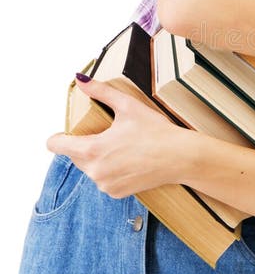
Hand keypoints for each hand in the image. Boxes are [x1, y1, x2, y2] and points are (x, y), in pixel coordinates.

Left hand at [46, 76, 188, 198]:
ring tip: (123, 148)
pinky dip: (111, 171)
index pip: (56, 145)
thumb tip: (80, 80)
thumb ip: (101, 92)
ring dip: (99, 159)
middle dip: (86, 145)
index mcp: (92, 149)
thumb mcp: (128, 106)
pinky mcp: (117, 193)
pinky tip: (129, 162)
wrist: (180, 157)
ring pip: (90, 168)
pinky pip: (104, 180)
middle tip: (110, 135)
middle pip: (74, 156)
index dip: (59, 136)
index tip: (69, 132)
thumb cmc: (156, 131)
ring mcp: (105, 184)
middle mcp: (95, 171)